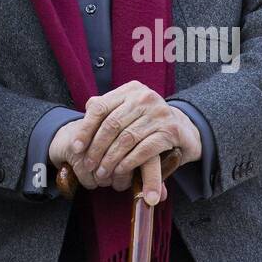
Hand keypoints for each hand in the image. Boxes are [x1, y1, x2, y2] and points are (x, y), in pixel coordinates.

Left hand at [68, 83, 200, 204]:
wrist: (185, 128)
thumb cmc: (148, 121)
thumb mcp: (129, 109)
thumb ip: (109, 109)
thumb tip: (86, 112)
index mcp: (130, 89)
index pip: (100, 107)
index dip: (85, 128)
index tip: (76, 147)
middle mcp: (145, 97)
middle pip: (111, 124)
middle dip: (97, 148)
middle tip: (88, 165)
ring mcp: (159, 113)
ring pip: (126, 139)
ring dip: (111, 159)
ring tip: (102, 173)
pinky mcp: (171, 131)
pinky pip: (144, 149)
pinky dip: (129, 162)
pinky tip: (120, 171)